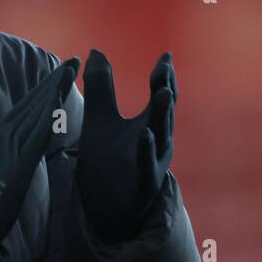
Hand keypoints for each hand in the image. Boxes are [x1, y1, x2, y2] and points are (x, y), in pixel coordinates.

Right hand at [0, 57, 79, 243]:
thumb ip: (4, 158)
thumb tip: (16, 152)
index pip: (24, 108)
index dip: (42, 89)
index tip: (59, 75)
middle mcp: (3, 135)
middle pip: (32, 103)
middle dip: (53, 81)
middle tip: (73, 61)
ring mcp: (10, 146)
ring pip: (36, 112)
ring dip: (55, 88)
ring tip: (72, 69)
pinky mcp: (19, 160)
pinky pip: (37, 132)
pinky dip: (49, 113)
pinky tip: (59, 96)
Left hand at [75, 48, 175, 241]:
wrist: (105, 209)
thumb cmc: (108, 163)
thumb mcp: (99, 120)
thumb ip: (100, 87)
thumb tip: (96, 51)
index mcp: (150, 125)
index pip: (161, 97)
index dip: (163, 78)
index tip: (165, 57)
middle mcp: (157, 144)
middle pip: (164, 114)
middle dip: (166, 91)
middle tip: (165, 69)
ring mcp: (152, 165)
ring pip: (160, 138)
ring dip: (161, 116)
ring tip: (163, 94)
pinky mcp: (142, 186)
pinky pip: (146, 167)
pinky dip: (146, 152)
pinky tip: (144, 135)